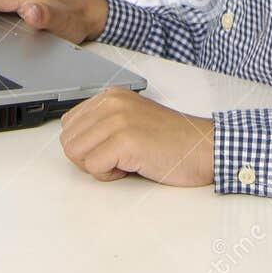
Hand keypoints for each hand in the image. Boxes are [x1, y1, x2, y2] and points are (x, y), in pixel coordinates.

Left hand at [60, 88, 214, 185]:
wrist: (203, 148)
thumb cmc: (171, 142)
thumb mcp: (131, 120)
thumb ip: (103, 124)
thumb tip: (74, 142)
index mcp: (111, 96)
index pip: (69, 126)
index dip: (86, 146)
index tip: (110, 150)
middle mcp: (111, 102)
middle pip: (68, 141)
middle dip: (89, 158)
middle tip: (118, 158)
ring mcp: (118, 119)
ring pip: (76, 154)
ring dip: (99, 167)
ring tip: (126, 161)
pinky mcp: (125, 140)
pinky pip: (93, 167)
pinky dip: (110, 176)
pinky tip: (132, 167)